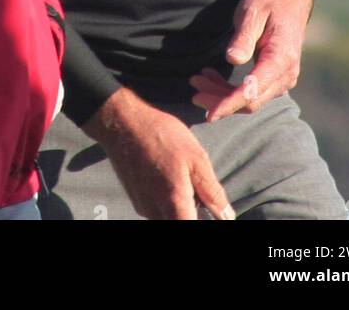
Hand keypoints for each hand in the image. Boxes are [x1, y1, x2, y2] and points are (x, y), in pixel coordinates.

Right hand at [84, 87, 234, 220]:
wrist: (122, 122)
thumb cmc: (160, 135)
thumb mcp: (195, 157)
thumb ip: (212, 191)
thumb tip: (227, 215)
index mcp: (174, 203)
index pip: (191, 226)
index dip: (201, 220)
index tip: (204, 206)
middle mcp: (155, 211)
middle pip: (180, 221)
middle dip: (191, 211)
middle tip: (195, 188)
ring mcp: (143, 207)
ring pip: (168, 216)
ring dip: (178, 205)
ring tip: (178, 175)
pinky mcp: (136, 200)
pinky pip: (157, 209)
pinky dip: (166, 198)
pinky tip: (164, 173)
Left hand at [189, 0, 313, 121]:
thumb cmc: (269, 0)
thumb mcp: (253, 11)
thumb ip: (244, 37)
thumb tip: (233, 59)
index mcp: (281, 59)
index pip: (252, 91)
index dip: (229, 105)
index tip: (209, 115)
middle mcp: (286, 74)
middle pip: (251, 101)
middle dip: (220, 100)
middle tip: (194, 88)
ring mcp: (283, 78)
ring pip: (251, 99)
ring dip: (223, 95)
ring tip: (198, 81)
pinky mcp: (276, 76)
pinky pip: (254, 91)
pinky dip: (232, 89)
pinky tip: (212, 77)